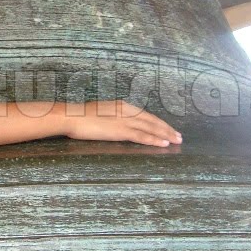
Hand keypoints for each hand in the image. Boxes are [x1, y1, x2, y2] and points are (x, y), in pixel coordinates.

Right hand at [64, 101, 181, 146]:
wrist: (72, 117)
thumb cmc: (80, 116)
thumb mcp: (100, 113)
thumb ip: (112, 117)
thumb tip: (116, 123)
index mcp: (122, 105)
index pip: (145, 115)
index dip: (158, 122)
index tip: (168, 128)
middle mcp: (127, 111)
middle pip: (152, 120)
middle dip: (167, 129)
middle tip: (179, 136)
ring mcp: (124, 121)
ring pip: (151, 128)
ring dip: (165, 135)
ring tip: (176, 141)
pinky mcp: (121, 131)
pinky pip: (142, 136)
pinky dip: (154, 140)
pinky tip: (163, 144)